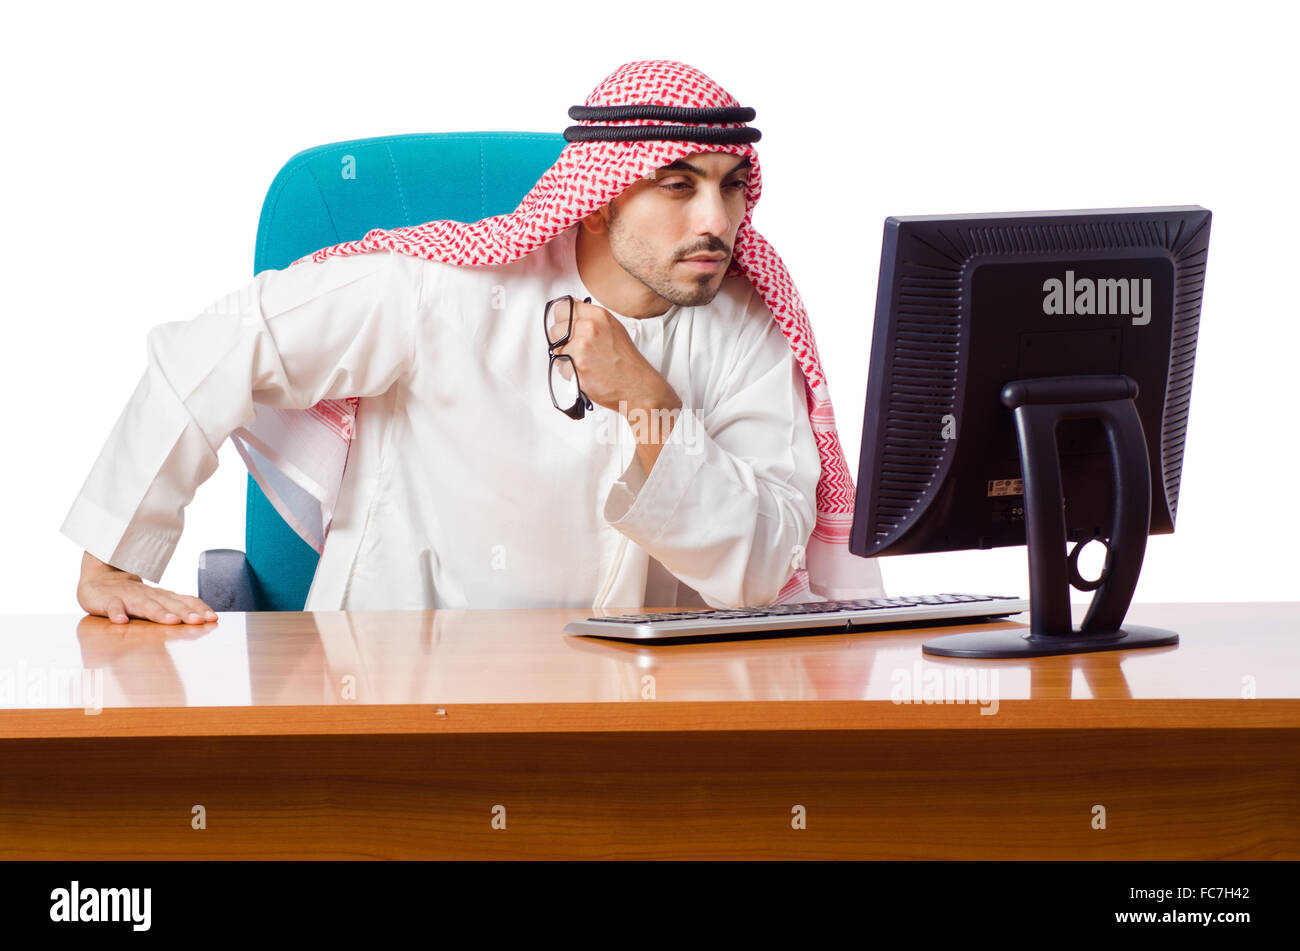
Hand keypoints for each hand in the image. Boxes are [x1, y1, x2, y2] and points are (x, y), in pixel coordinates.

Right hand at [77, 551, 217, 624]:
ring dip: (159, 613)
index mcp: (162, 597)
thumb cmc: (134, 596)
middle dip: (185, 612)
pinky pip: (112, 606)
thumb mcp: (157, 601)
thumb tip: (206, 618)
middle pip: (169, 604)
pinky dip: (116, 613)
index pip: (184, 601)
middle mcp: (149, 596)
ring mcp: (128, 597)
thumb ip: (178, 607)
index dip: (199, 609)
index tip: (213, 618)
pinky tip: (121, 621)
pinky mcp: (108, 600)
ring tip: (171, 621)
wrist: (100, 580)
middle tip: (199, 621)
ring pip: (145, 605)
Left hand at [547, 298, 673, 411]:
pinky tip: (585, 373)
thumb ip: (591, 318)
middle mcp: (589, 329)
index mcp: (598, 316)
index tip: (564, 327)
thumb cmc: (627, 360)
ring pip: (556, 351)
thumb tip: (572, 311)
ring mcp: (582, 349)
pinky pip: (561, 368)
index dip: (561, 320)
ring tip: (584, 363)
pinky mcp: (577, 368)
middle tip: (576, 350)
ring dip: (565, 359)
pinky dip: (569, 373)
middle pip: (554, 330)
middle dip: (561, 341)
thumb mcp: (613, 328)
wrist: (637, 385)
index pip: (562, 308)